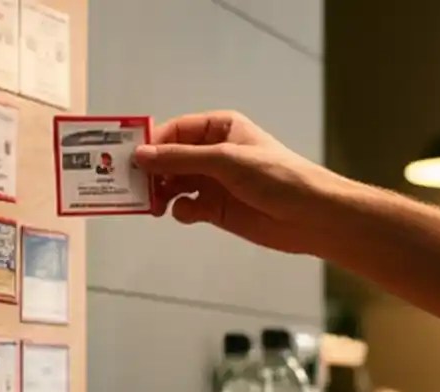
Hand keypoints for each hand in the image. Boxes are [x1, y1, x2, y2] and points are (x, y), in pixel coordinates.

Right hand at [133, 110, 347, 254]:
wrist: (310, 216)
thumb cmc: (277, 176)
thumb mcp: (226, 161)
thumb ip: (182, 159)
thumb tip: (141, 155)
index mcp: (219, 128)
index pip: (175, 131)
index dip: (152, 143)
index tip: (129, 158)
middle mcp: (213, 153)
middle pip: (169, 158)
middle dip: (152, 171)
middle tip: (132, 185)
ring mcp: (214, 182)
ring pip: (174, 184)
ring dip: (160, 193)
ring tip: (153, 205)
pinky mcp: (216, 209)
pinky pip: (186, 207)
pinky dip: (179, 210)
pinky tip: (184, 213)